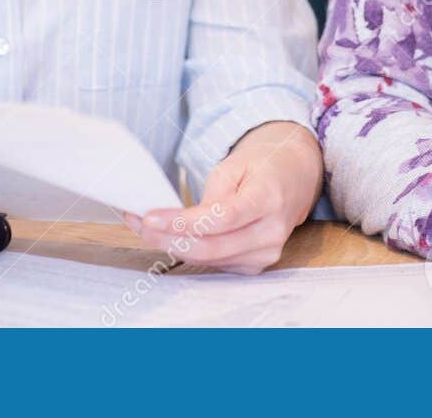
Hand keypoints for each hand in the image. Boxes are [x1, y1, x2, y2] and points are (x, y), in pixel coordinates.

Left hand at [124, 121, 322, 273]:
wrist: (294, 178)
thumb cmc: (261, 167)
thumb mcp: (235, 165)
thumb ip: (212, 194)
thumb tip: (182, 222)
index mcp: (269, 198)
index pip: (222, 219)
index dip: (183, 223)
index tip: (149, 218)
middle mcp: (272, 232)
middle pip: (211, 247)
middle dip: (168, 238)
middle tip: (138, 224)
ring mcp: (266, 254)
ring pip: (209, 259)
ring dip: (172, 246)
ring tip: (145, 227)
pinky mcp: (256, 265)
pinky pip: (215, 263)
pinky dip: (189, 252)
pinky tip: (170, 238)